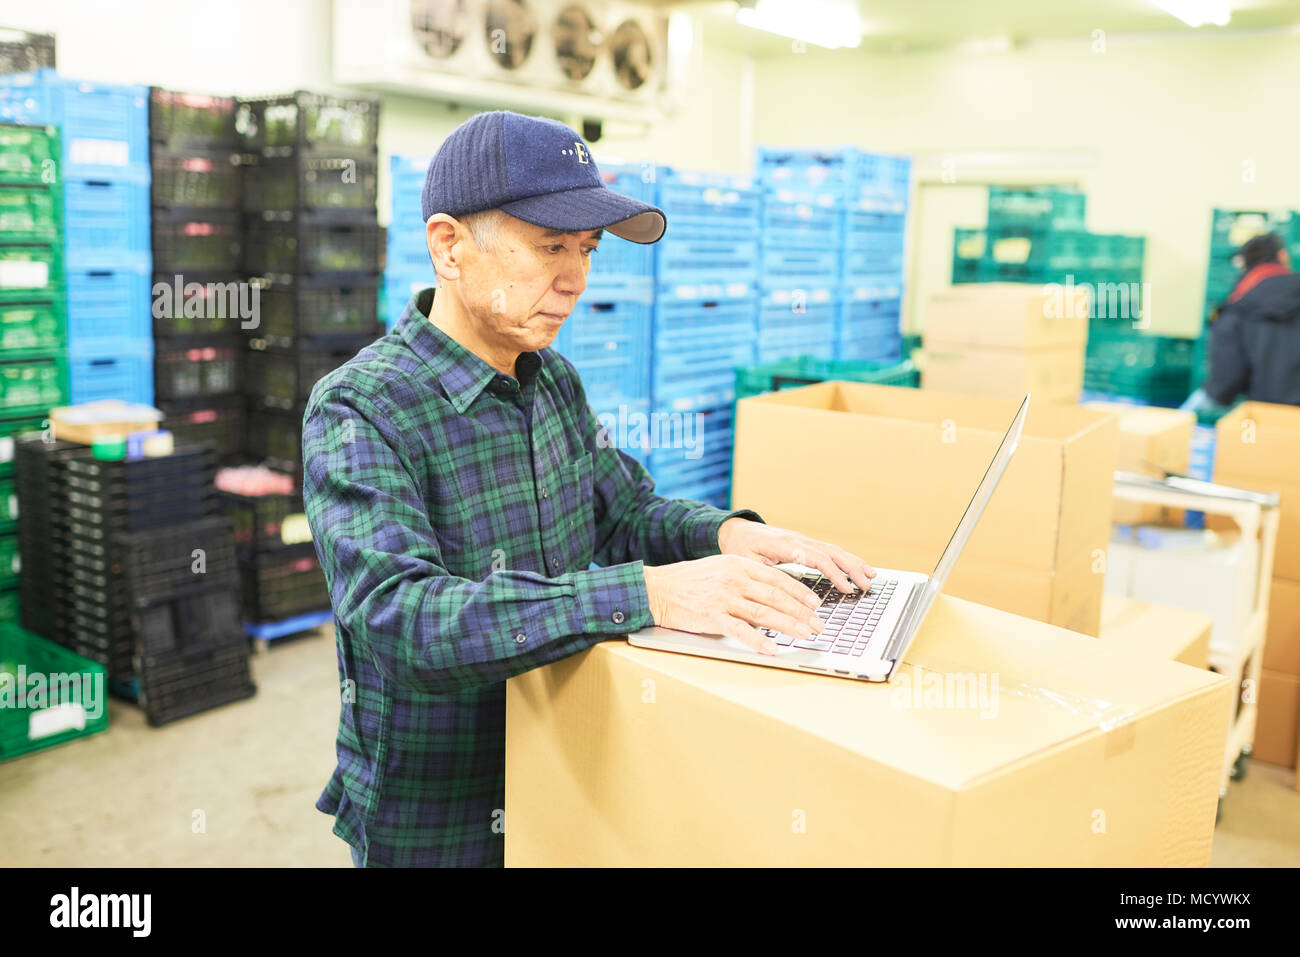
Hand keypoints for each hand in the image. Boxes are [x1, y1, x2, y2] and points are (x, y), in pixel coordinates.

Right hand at [642, 554, 825, 654]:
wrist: (656, 589)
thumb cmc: (688, 581)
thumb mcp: (720, 568)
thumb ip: (745, 578)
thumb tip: (774, 594)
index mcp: (738, 565)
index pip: (777, 578)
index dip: (800, 592)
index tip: (815, 604)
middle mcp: (734, 579)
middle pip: (776, 596)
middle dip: (802, 612)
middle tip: (818, 624)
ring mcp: (723, 598)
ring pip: (764, 613)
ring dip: (789, 625)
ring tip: (805, 635)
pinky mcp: (712, 617)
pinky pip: (741, 631)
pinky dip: (760, 641)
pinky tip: (773, 649)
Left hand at [717, 518, 875, 593]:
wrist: (737, 529)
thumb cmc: (739, 547)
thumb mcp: (745, 562)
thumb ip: (763, 574)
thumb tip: (782, 594)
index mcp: (785, 545)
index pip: (816, 559)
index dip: (834, 574)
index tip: (847, 589)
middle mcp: (798, 540)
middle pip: (831, 552)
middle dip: (852, 568)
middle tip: (868, 584)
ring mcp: (803, 540)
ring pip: (834, 550)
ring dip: (853, 563)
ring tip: (871, 576)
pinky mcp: (804, 544)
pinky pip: (829, 550)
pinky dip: (845, 559)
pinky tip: (857, 568)